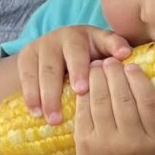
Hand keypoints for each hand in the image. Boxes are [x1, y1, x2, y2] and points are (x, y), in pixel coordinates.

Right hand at [14, 22, 132, 125]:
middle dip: (76, 74)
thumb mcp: (104, 55)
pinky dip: (30, 95)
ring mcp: (44, 45)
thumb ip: (115, 56)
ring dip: (49, 95)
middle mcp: (66, 37)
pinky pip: (26, 76)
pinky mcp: (26, 56)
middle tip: (81, 94)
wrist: (53, 54)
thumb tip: (128, 58)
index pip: (103, 40)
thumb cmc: (87, 60)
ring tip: (54, 119)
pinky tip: (35, 113)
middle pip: (71, 56)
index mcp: (91, 35)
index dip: (110, 50)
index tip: (109, 69)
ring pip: (46, 69)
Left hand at [73, 60, 154, 154]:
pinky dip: (84, 95)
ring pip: (100, 103)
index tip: (132, 65)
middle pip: (122, 99)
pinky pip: (83, 114)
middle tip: (111, 60)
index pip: (149, 103)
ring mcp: (106, 145)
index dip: (139, 80)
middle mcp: (131, 143)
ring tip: (97, 66)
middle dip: (114, 74)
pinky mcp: (85, 146)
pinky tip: (86, 83)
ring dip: (97, 79)